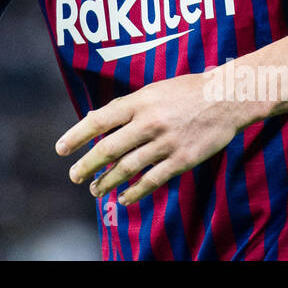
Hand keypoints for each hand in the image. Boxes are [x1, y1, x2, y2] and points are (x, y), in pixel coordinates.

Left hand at [54, 72, 243, 206]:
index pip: (98, 121)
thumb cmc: (187, 91)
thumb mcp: (153, 90)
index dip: (76, 136)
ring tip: (96, 189)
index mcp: (139, 102)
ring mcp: (165, 143)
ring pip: (127, 168)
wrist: (227, 98)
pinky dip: (134, 192)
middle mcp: (148, 122)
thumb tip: (97, 120)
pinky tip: (123, 197)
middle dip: (87, 165)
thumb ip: (127, 107)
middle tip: (74, 176)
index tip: (61, 149)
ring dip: (107, 181)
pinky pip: (152, 180)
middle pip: (108, 149)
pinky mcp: (181, 160)